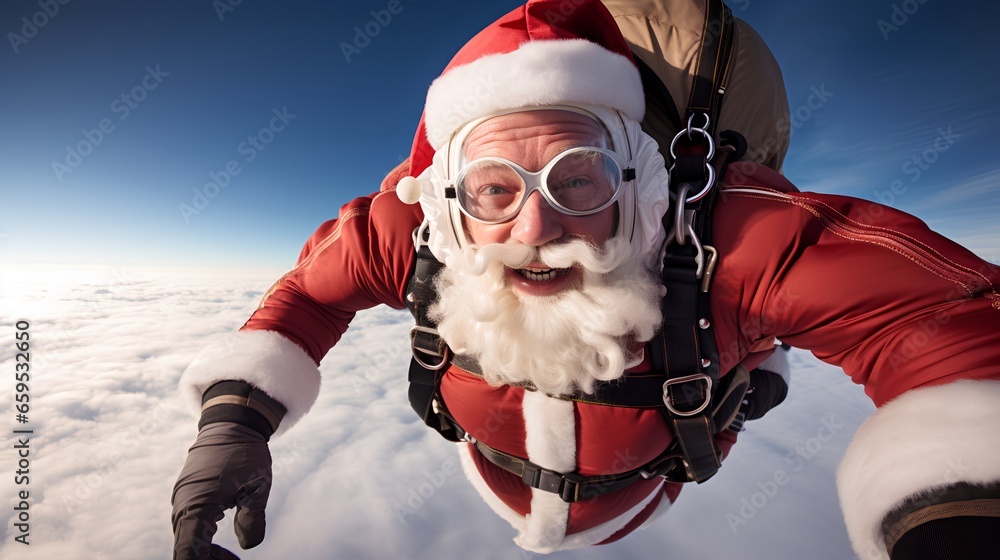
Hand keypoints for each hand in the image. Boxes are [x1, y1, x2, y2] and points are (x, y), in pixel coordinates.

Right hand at [172, 422, 272, 559]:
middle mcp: (183, 505)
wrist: (230, 423)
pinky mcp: (187, 497)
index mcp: (197, 505)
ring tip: (231, 558)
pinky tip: (223, 545)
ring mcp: (182, 501)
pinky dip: (202, 540)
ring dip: (205, 553)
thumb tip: (248, 545)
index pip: (188, 554)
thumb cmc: (245, 452)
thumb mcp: (258, 485)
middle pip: (186, 551)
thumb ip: (252, 518)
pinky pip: (189, 527)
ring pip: (186, 540)